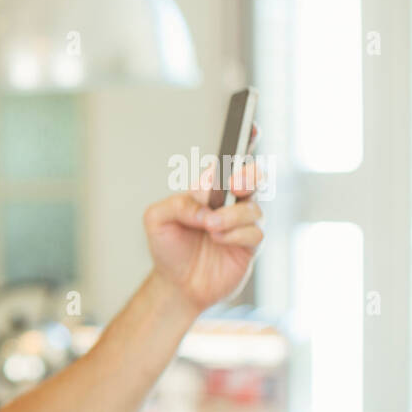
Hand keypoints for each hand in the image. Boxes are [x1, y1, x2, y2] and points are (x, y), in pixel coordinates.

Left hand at [143, 124, 265, 313]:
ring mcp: (242, 222)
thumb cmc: (169, 247)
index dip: (244, 141)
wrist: (176, 285)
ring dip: (231, 215)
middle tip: (234, 185)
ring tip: (209, 226)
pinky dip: (234, 235)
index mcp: (208, 188)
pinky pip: (254, 232)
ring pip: (253, 207)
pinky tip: (218, 240)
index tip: (251, 127)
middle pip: (254, 176)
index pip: (229, 161)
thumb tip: (203, 206)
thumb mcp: (156, 220)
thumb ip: (176, 204)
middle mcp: (230, 202)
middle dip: (248, 176)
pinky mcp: (250, 244)